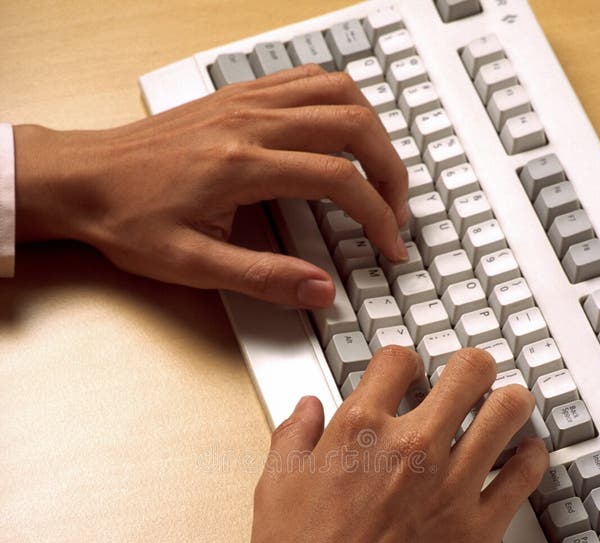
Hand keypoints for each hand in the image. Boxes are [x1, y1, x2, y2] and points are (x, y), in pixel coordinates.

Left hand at [13, 65, 408, 306]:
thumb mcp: (192, 266)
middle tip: (398, 210)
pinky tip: (342, 132)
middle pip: (353, 124)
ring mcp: (244, 100)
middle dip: (390, 169)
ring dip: (372, 130)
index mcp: (241, 166)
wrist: (84, 179)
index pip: (338, 180)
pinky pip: (307, 78)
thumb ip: (263, 279)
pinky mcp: (237, 95)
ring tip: (380, 173)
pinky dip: (340, 101)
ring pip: (337, 89)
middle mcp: (249, 121)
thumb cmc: (128, 219)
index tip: (390, 245)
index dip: (377, 216)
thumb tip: (320, 290)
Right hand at [213, 347, 548, 542]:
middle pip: (469, 370)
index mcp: (360, 428)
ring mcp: (451, 485)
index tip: (409, 374)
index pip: (399, 359)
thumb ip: (296, 434)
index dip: (405, 362)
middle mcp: (411, 446)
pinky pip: (524, 475)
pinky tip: (522, 456)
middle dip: (469, 369)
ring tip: (501, 410)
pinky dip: (529, 458)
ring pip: (508, 410)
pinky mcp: (477, 528)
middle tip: (469, 380)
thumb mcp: (276, 483)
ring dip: (507, 402)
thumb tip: (309, 409)